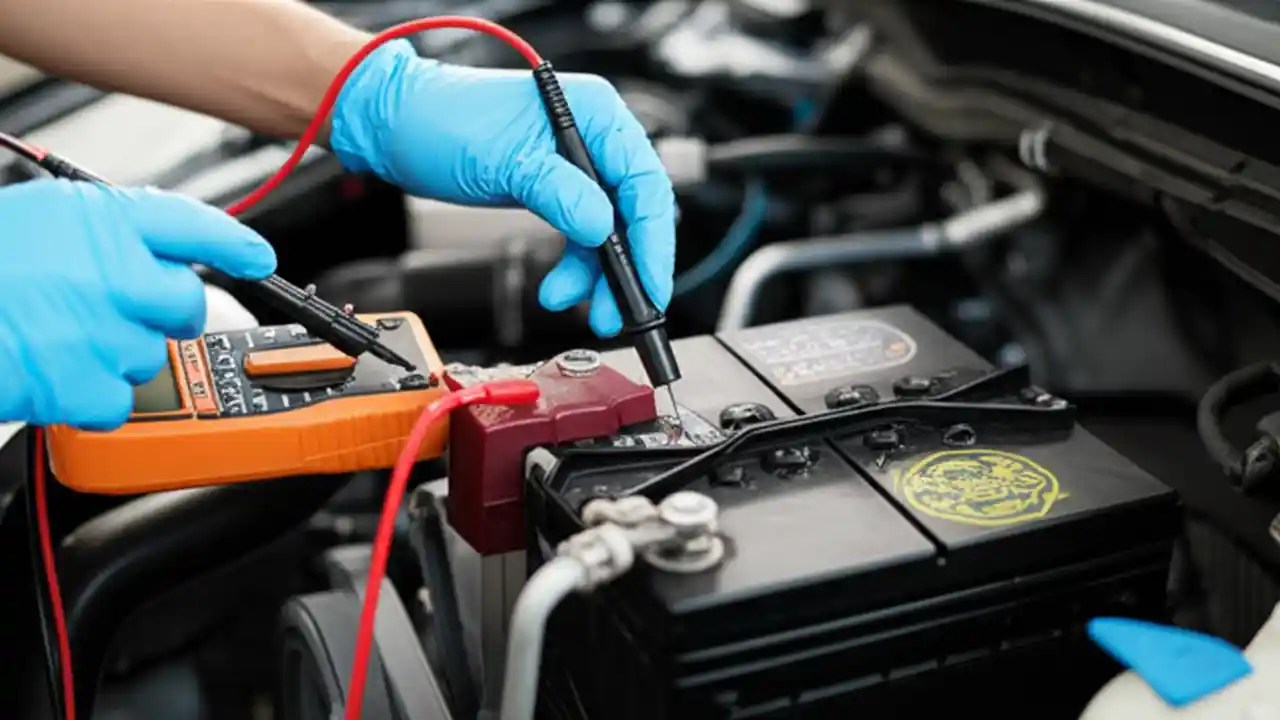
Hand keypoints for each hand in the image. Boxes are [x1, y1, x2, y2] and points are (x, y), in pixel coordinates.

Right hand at [0, 180, 275, 428]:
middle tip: (112, 312)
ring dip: (113, 354)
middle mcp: (115, 270)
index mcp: (101, 221)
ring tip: (56, 336)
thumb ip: (104, 234)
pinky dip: (89, 397)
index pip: (189, 222)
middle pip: (184, 304)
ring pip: (147, 355)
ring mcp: (106, 330)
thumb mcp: (39, 221)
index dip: (231, 241)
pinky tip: (52, 371)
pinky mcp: (87, 383)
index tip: (257, 257)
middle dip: (160, 314)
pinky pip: (118, 400)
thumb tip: (157, 254)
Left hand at [329, 40, 675, 336]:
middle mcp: (594, 138)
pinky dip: (576, 267)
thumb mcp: (506, 162)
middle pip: (634, 213)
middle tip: (618, 311)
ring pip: (609, 233)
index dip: (651, 241)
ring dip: (595, 276)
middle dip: (625, 268)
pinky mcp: (557, 189)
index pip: (644, 184)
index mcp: (595, 115)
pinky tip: (560, 289)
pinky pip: (583, 236)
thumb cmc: (442, 121)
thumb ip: (561, 195)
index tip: (649, 286)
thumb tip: (601, 230)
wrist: (397, 127)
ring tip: (570, 301)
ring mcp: (576, 165)